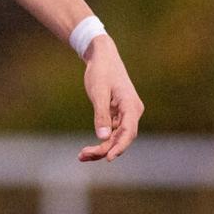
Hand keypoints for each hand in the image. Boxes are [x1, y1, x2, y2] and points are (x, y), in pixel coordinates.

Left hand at [76, 35, 143, 161]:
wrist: (102, 56)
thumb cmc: (101, 71)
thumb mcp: (98, 91)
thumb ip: (101, 114)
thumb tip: (102, 137)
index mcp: (132, 106)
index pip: (129, 132)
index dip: (119, 146)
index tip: (108, 158)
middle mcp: (132, 113)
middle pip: (121, 138)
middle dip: (104, 149)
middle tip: (83, 156)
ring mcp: (125, 115)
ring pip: (116, 137)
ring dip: (101, 148)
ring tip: (81, 156)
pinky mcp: (117, 115)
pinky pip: (111, 132)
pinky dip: (101, 141)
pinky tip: (87, 150)